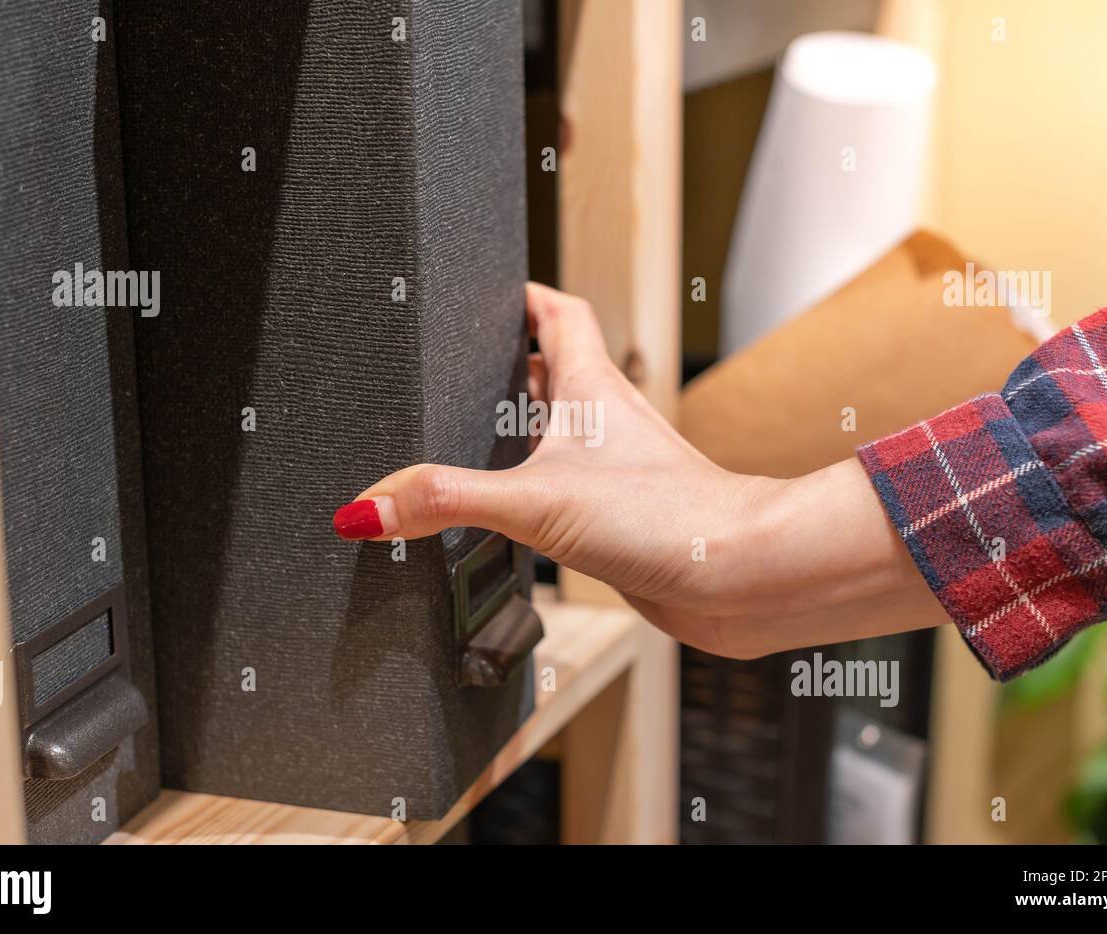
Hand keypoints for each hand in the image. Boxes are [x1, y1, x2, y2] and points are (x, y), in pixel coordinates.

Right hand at [334, 283, 944, 657]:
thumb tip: (365, 507)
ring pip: (558, 430)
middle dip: (503, 363)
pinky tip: (508, 516)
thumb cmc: (671, 518)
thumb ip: (447, 500)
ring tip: (461, 438)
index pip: (554, 311)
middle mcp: (605, 419)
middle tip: (452, 366)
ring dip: (517, 429)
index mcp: (589, 387)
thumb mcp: (536, 501)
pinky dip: (534, 489)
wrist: (741, 577)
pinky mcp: (621, 516)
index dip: (518, 293)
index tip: (479, 288)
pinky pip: (567, 487)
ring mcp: (617, 467)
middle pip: (550, 368)